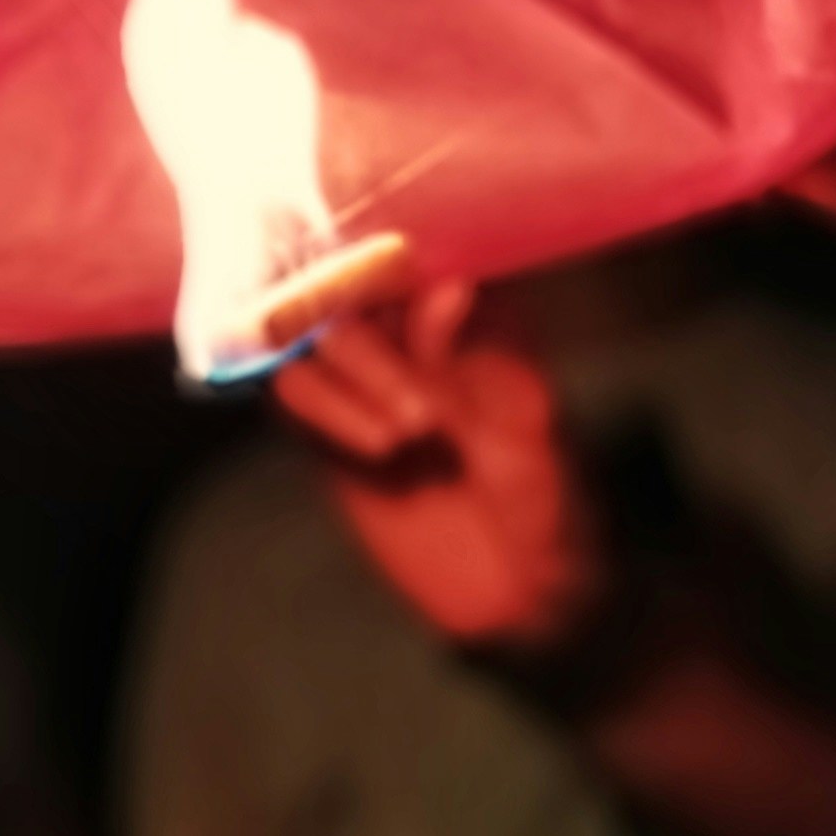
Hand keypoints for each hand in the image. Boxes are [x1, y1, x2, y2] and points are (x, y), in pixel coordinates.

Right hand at [276, 278, 603, 645]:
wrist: (520, 582)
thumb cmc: (543, 482)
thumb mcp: (522, 414)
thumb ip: (469, 354)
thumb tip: (445, 285)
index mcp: (458, 305)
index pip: (397, 253)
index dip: (383, 269)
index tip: (393, 305)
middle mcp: (399, 327)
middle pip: (336, 293)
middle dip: (369, 352)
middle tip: (420, 419)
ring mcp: (357, 376)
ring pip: (304, 341)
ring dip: (345, 385)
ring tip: (403, 441)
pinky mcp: (329, 428)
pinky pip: (292, 393)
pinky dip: (321, 410)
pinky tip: (374, 451)